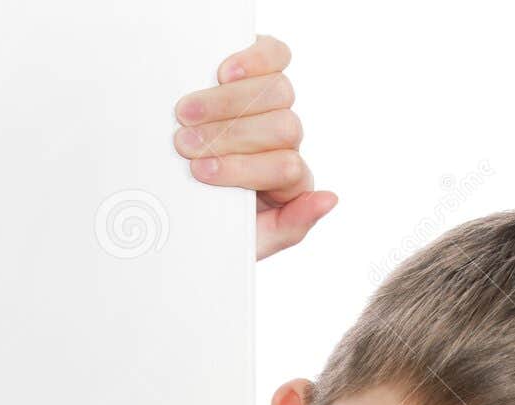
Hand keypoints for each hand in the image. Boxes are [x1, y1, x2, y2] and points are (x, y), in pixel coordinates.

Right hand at [172, 35, 337, 259]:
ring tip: (186, 114)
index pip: (287, 167)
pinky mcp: (258, 71)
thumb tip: (329, 198)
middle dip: (229, 136)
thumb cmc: (216, 221)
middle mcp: (286, 141)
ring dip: (226, 103)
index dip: (243, 169)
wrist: (185, 204)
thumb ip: (291, 226)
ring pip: (277, 92)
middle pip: (283, 127)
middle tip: (185, 144)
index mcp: (289, 180)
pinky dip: (253, 58)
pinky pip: (275, 55)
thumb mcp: (251, 240)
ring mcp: (274, 104)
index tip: (201, 173)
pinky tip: (223, 71)